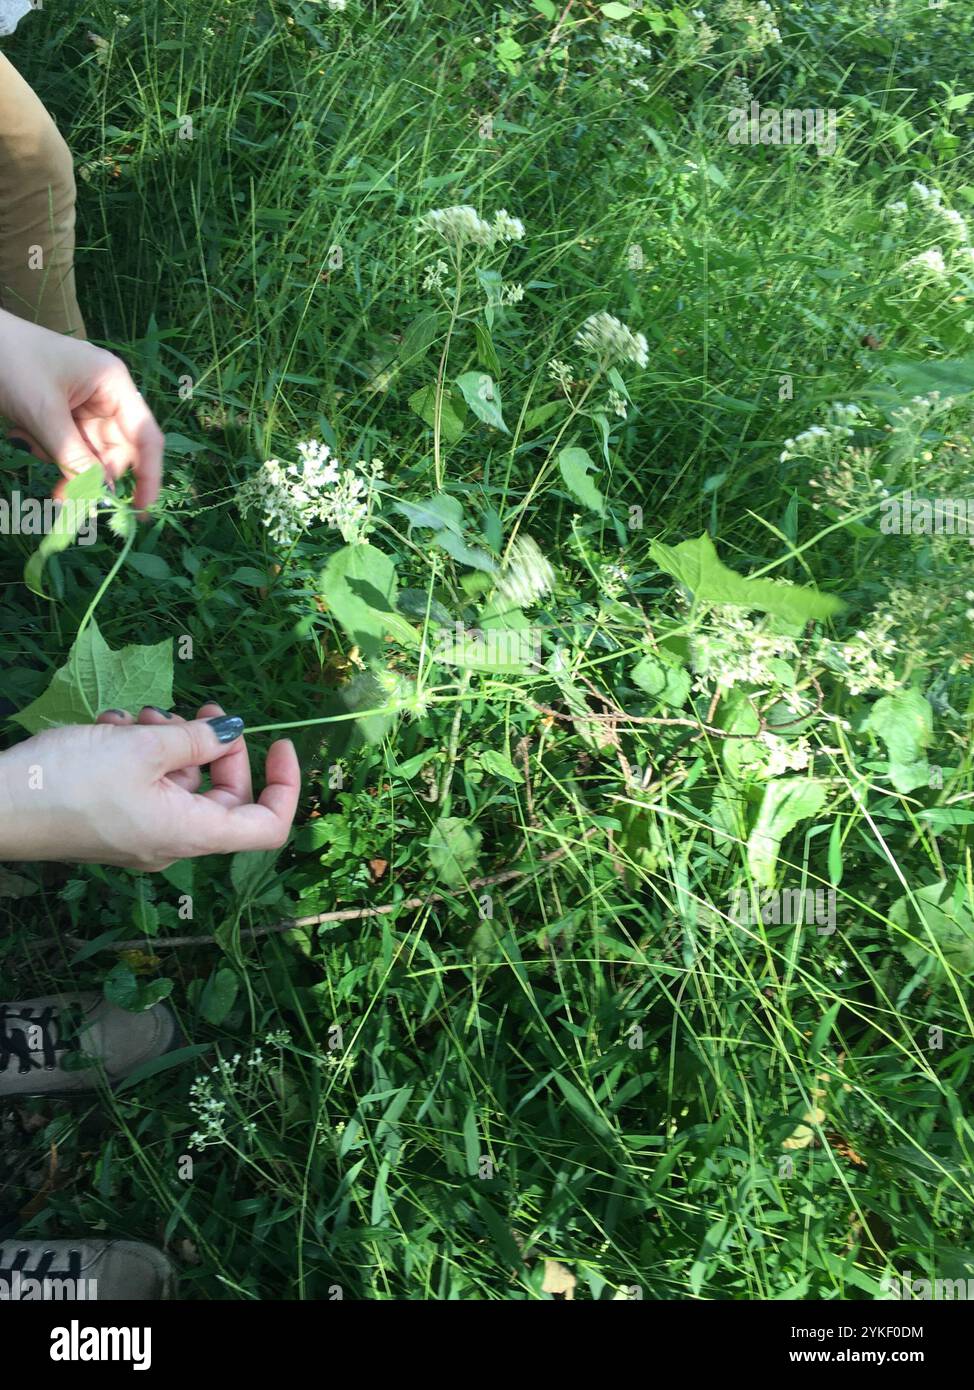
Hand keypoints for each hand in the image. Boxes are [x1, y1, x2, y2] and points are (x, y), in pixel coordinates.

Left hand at [0, 308, 163, 510]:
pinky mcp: (63, 414)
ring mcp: (84, 405)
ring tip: (27, 444)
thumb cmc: (11, 362)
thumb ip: (75, 457)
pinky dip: (50, 453)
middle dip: (91, 475)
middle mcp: (106, 395)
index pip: (145, 436)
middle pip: (115, 451)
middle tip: (64, 499)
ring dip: (64, 465)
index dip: (149, 474)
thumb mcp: (44, 413)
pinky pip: (68, 447)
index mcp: (113, 383)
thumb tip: (103, 496)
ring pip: (89, 454)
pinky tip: (23, 436)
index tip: (140, 509)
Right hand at [0, 703, 299, 870]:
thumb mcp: (143, 748)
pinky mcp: (113, 819)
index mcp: (190, 834)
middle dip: (217, 747)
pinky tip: (113, 727)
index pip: (267, 826)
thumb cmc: (71, 780)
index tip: (279, 743)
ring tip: (142, 717)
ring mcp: (141, 832)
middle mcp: (172, 841)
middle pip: (224, 795)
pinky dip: (140, 752)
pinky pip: (146, 785)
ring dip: (171, 741)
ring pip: (180, 782)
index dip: (284, 786)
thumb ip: (197, 740)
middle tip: (201, 710)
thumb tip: (232, 733)